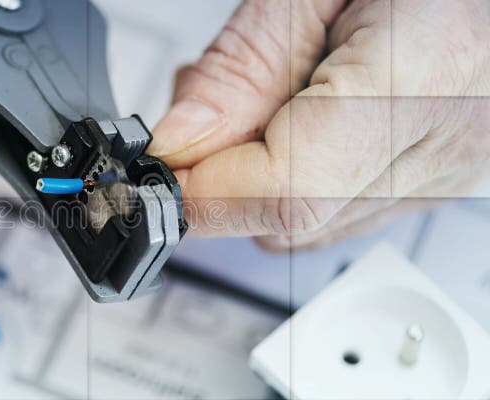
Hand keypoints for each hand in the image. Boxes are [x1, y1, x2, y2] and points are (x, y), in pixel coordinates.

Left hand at [149, 0, 489, 248]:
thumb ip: (243, 66)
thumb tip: (179, 144)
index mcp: (426, 76)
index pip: (289, 190)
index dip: (205, 190)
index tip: (161, 164)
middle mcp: (448, 144)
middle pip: (291, 218)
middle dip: (218, 177)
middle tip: (203, 114)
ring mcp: (446, 172)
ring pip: (306, 228)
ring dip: (251, 180)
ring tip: (258, 100)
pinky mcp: (433, 181)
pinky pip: (335, 214)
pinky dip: (290, 181)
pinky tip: (291, 123)